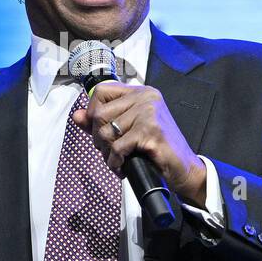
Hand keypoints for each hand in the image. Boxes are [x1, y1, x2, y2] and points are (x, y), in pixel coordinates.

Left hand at [72, 82, 206, 204]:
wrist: (184, 169)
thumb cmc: (156, 149)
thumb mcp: (128, 130)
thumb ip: (102, 122)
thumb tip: (77, 116)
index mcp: (141, 93)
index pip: (101, 91)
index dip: (92, 112)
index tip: (100, 130)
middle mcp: (146, 98)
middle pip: (99, 114)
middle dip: (99, 138)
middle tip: (110, 151)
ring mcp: (149, 113)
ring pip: (107, 132)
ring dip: (107, 153)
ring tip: (118, 159)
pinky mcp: (151, 132)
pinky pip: (118, 148)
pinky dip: (116, 162)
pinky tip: (123, 167)